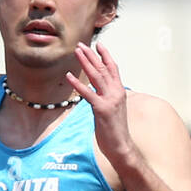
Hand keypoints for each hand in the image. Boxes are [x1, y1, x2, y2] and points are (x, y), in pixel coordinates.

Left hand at [65, 41, 133, 167]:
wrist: (122, 146)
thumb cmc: (116, 130)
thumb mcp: (113, 110)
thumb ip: (107, 98)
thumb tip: (98, 92)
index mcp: (120, 92)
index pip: (113, 69)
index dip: (105, 56)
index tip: (98, 45)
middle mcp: (116, 92)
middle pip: (103, 68)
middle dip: (91, 55)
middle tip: (81, 45)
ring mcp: (109, 100)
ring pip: (96, 76)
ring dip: (85, 62)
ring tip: (77, 52)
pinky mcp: (101, 110)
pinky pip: (87, 94)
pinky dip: (77, 83)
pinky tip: (69, 75)